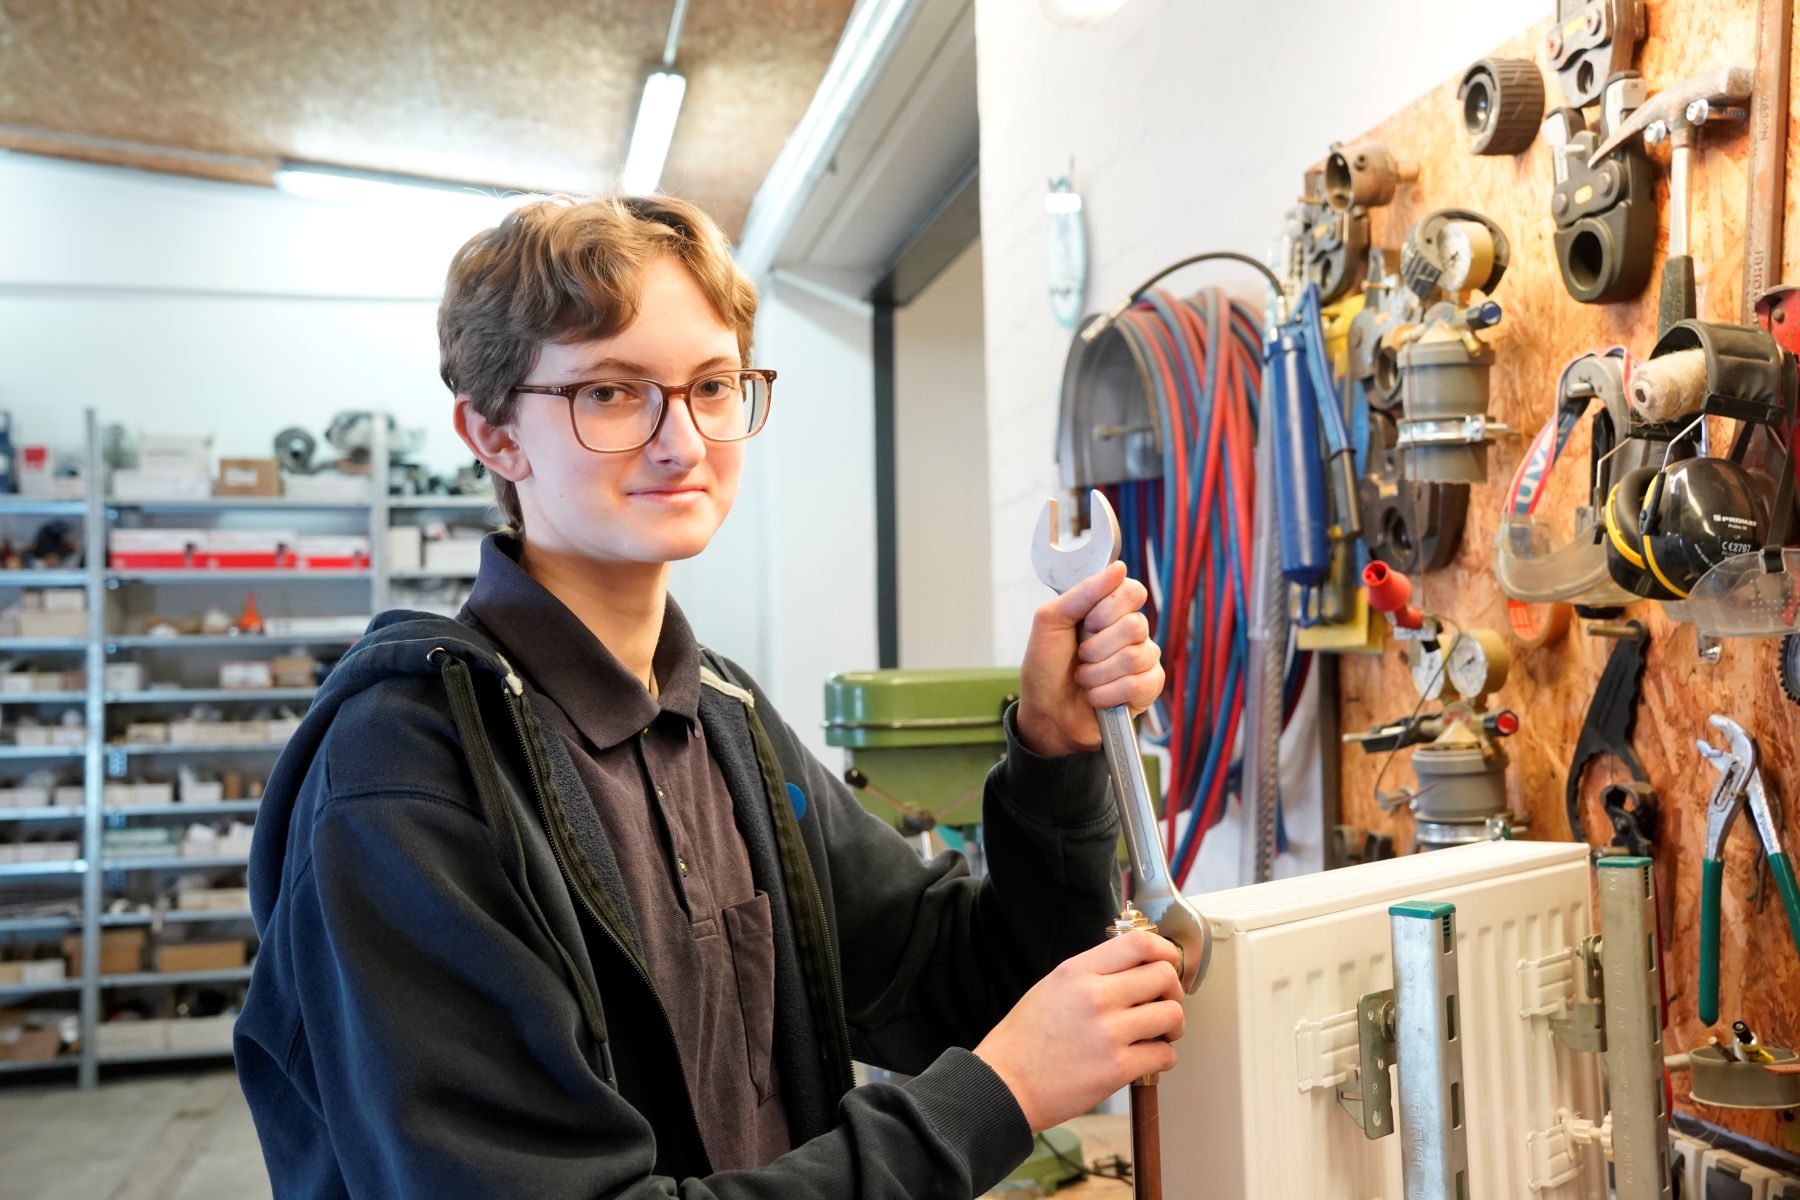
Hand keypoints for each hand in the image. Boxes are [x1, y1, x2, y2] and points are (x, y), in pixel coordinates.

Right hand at [973, 931, 1184, 1133]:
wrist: (1004, 1085)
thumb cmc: (1024, 1040)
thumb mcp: (1052, 987)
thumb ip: (1092, 973)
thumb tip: (1134, 969)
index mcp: (1077, 971)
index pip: (1139, 943)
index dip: (1164, 951)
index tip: (1167, 963)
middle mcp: (1095, 996)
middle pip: (1163, 976)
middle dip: (1172, 991)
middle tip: (1163, 1004)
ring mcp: (1108, 1032)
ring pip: (1171, 1015)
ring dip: (1172, 1026)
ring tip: (1158, 1034)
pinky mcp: (1117, 1068)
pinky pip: (1165, 1054)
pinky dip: (1164, 1056)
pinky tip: (1147, 1058)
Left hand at [1017, 561, 1163, 756]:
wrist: (1045, 712)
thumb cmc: (1046, 666)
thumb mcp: (1050, 621)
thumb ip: (1082, 592)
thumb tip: (1118, 567)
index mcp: (1110, 609)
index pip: (1133, 591)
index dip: (1108, 609)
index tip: (1086, 624)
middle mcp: (1132, 631)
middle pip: (1135, 626)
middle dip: (1096, 647)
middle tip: (1080, 656)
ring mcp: (1143, 659)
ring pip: (1135, 657)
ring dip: (1097, 673)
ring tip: (1084, 679)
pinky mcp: (1148, 688)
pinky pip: (1138, 684)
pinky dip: (1107, 693)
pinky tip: (1096, 697)